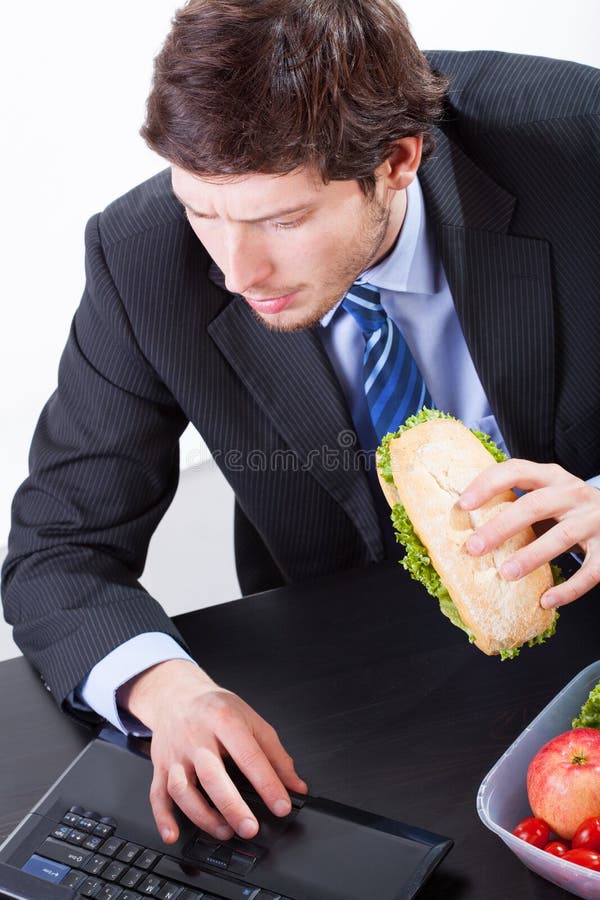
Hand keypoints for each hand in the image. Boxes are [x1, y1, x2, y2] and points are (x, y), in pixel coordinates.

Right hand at [118, 659, 306, 843]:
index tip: (282, 806)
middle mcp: (197, 737)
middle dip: (232, 805)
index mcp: (224, 720)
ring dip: (202, 815)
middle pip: (212, 775)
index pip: (249, 755)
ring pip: (182, 789)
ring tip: (224, 831)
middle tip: (250, 828)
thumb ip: (275, 754)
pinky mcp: (160, 766)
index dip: (268, 784)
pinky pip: (157, 795)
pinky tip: (173, 834)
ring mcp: (176, 753)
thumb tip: (296, 785)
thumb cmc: (217, 708)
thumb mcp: (251, 720)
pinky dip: (163, 818)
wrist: (177, 694)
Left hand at [459, 459, 599, 608]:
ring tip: (506, 573)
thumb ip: (519, 504)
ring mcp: (593, 520)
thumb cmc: (570, 508)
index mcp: (552, 477)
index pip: (516, 470)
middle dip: (501, 526)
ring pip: (561, 536)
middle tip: (474, 547)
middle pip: (534, 505)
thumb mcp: (548, 495)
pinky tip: (547, 601)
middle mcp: (573, 494)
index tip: (463, 504)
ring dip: (532, 555)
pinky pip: (590, 570)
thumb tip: (468, 528)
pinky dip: (569, 588)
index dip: (488, 484)